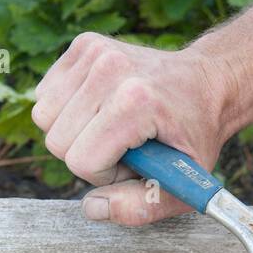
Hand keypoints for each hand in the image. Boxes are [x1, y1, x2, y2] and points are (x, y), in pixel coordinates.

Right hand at [32, 33, 237, 225]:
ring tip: (115, 128)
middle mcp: (111, 69)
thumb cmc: (196, 136)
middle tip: (126, 146)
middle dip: (87, 155)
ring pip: (44, 116)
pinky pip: (46, 94)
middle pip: (57, 141)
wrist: (208, 84)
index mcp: (136, 102)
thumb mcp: (184, 185)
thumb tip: (91, 208)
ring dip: (75, 133)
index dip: (105, 175)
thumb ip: (139, 207)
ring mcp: (95, 51)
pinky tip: (101, 108)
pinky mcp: (83, 44)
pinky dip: (67, 109)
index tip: (134, 163)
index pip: (81, 161)